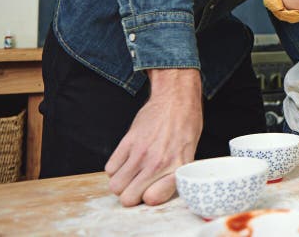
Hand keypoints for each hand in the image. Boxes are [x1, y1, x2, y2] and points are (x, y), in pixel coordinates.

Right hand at [105, 69, 202, 205]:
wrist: (176, 100)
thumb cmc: (185, 127)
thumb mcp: (188, 154)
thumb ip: (172, 176)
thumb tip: (154, 196)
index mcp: (177, 168)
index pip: (151, 199)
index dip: (148, 197)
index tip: (150, 191)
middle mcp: (158, 163)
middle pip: (128, 198)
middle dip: (131, 194)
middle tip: (138, 183)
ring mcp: (141, 153)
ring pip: (115, 186)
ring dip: (121, 182)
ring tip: (132, 172)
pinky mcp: (128, 142)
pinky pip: (110, 168)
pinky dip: (116, 168)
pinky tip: (127, 160)